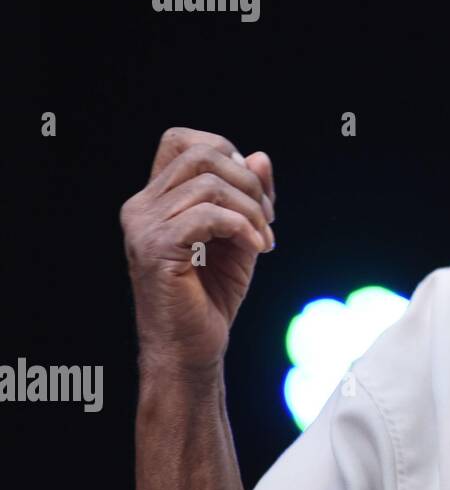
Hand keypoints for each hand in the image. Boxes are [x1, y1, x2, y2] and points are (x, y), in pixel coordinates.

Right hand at [121, 128, 275, 371]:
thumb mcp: (242, 236)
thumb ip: (250, 196)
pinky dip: (244, 227)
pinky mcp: (156, 248)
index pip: (180, 140)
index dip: (225, 151)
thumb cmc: (212, 296)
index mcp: (155, 198)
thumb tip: (259, 156)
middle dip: (248, 181)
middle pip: (201, 153)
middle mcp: (141, 206)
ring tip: (265, 239)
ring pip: (210, 182)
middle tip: (268, 217)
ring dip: (252, 208)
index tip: (252, 190)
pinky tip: (260, 248)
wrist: (192, 349)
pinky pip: (209, 214)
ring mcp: (143, 226)